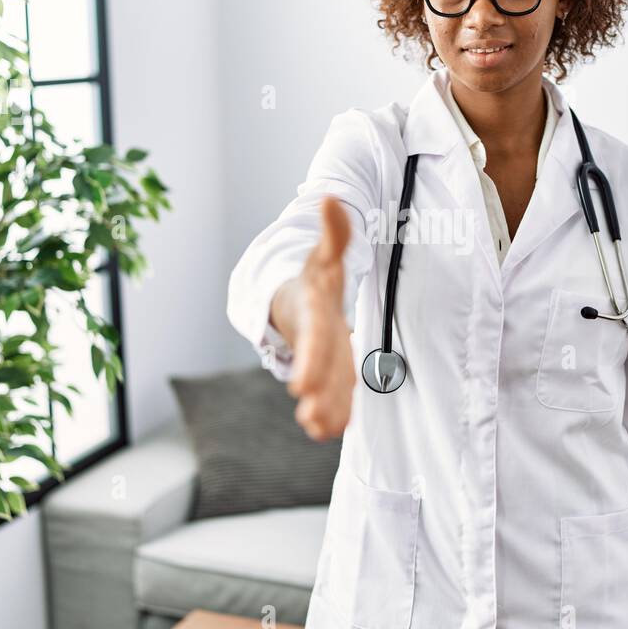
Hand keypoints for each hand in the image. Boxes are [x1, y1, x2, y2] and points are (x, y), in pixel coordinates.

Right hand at [277, 196, 356, 440]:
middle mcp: (313, 338)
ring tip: (320, 430)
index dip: (310, 358)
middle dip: (315, 389)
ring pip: (323, 385)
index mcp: (313, 311)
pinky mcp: (329, 370)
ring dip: (322, 408)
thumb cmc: (313, 278)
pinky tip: (332, 432)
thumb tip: (331, 196)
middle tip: (310, 415)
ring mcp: (319, 357)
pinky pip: (331, 393)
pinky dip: (332, 412)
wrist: (294, 298)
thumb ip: (334, 231)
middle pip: (317, 365)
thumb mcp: (324, 254)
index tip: (302, 384)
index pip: (314, 334)